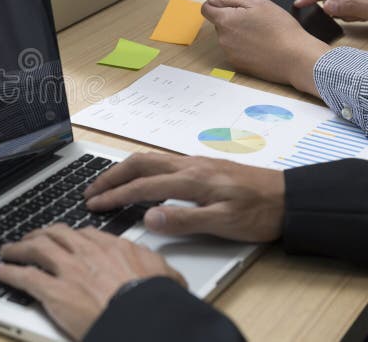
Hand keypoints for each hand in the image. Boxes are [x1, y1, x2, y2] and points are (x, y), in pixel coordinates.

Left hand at [0, 224, 184, 339]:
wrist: (144, 319)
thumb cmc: (155, 303)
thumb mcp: (166, 278)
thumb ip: (158, 270)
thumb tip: (169, 274)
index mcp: (113, 247)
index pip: (84, 234)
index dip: (69, 235)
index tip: (64, 237)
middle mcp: (87, 253)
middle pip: (56, 235)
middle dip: (40, 234)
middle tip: (32, 238)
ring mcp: (68, 270)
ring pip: (36, 249)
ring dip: (18, 248)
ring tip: (8, 250)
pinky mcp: (54, 291)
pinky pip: (24, 276)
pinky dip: (8, 272)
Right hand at [84, 153, 284, 241]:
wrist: (290, 197)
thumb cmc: (260, 212)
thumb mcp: (224, 223)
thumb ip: (184, 219)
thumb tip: (148, 217)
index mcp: (191, 179)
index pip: (142, 186)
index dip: (115, 195)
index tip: (94, 204)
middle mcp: (188, 165)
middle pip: (138, 163)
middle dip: (110, 176)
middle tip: (90, 191)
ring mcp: (194, 163)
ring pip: (148, 158)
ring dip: (123, 169)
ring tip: (106, 183)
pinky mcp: (200, 166)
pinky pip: (160, 160)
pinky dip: (139, 168)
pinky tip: (139, 178)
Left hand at [202, 0, 329, 95]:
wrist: (295, 58)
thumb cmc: (280, 29)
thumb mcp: (258, 3)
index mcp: (225, 20)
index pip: (206, 8)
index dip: (216, 4)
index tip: (229, 5)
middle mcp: (222, 38)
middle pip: (219, 23)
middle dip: (232, 18)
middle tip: (255, 19)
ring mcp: (229, 52)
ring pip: (227, 37)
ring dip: (238, 33)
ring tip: (261, 33)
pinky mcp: (236, 64)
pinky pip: (235, 50)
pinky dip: (244, 47)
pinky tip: (260, 46)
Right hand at [295, 0, 367, 20]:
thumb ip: (350, 6)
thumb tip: (326, 6)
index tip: (298, 4)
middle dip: (340, 9)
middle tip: (358, 15)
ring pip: (338, 0)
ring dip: (348, 12)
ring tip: (363, 13)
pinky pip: (343, 1)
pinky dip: (350, 10)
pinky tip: (361, 11)